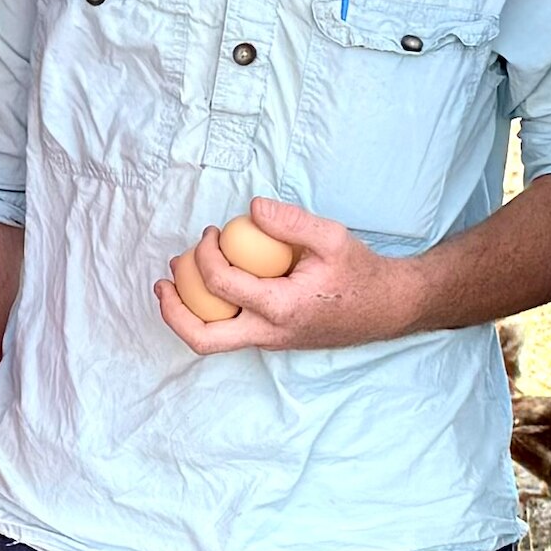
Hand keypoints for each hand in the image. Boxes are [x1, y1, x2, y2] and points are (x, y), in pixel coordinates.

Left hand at [150, 201, 400, 356]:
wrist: (386, 307)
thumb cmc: (360, 273)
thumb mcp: (331, 237)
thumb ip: (290, 221)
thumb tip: (251, 208)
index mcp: (282, 308)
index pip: (222, 285)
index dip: (205, 255)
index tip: (212, 232)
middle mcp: (270, 333)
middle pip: (203, 339)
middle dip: (173, 311)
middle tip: (163, 282)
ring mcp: (270, 341)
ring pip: (212, 341)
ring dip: (185, 314)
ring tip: (171, 284)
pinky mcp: (272, 339)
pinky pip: (229, 332)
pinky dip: (209, 311)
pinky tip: (205, 286)